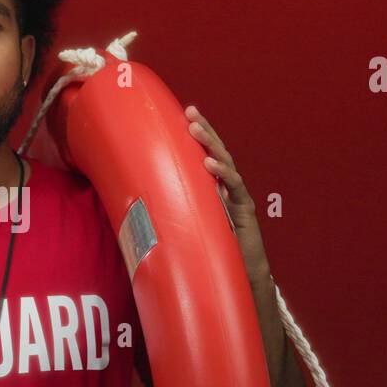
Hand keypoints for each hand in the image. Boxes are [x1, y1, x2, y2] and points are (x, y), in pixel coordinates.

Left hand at [184, 105, 271, 285]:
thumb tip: (140, 203)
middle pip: (217, 151)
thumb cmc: (213, 249)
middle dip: (204, 130)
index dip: (197, 135)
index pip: (206, 155)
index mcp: (215, 187)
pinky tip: (210, 163)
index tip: (183, 114)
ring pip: (226, 163)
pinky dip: (223, 173)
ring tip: (196, 129)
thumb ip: (175, 211)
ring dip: (210, 144)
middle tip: (190, 111)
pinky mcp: (245, 209)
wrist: (242, 274)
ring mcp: (238, 196)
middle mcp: (228, 187)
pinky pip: (234, 187)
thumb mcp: (189, 224)